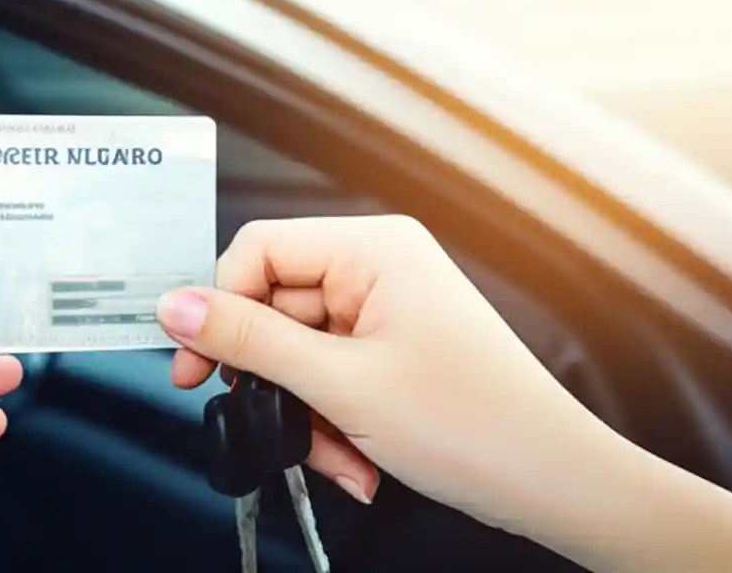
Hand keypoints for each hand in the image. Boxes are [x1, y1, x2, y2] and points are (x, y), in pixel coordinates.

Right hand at [158, 216, 731, 571]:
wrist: (554, 482)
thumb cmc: (480, 425)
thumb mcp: (340, 383)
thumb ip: (249, 340)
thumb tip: (177, 306)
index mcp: (373, 248)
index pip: (259, 251)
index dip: (217, 305)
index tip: (193, 359)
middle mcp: (380, 268)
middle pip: (274, 307)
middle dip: (272, 379)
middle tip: (259, 418)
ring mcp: (387, 311)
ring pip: (299, 353)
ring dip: (303, 412)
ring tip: (335, 455)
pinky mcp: (392, 350)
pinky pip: (329, 376)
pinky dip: (330, 420)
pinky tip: (353, 458)